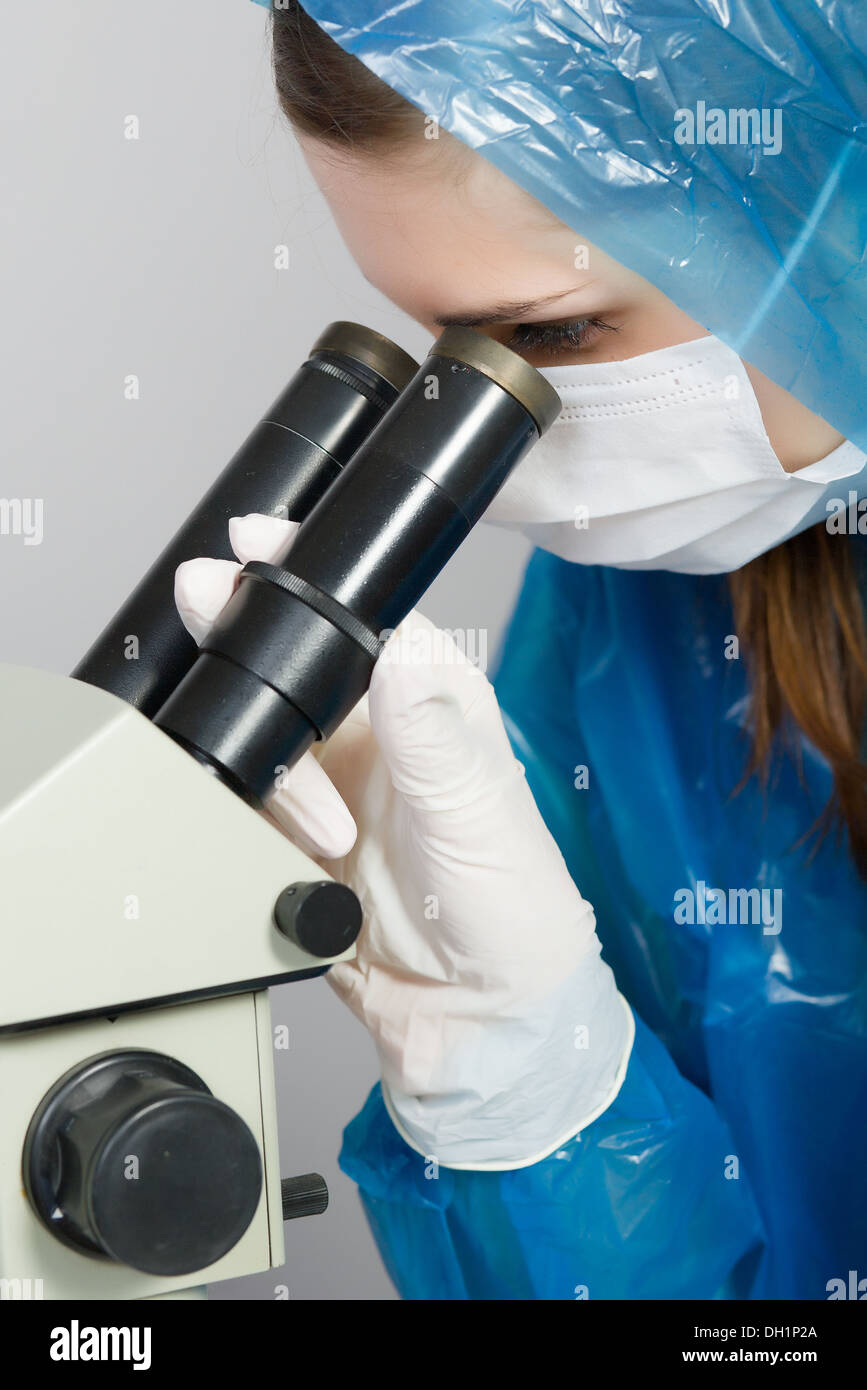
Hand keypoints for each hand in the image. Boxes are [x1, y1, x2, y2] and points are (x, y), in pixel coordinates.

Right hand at [175, 515, 632, 1168]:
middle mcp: (377, 737)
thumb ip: (432, 734)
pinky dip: (255, 829)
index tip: (250, 553)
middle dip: (256, 662)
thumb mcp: (479, 814)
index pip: (363, 619)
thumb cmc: (515, 912)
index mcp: (431, 704)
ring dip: (274, 782)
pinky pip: (246, 812)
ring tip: (325, 836)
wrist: (480, 1026)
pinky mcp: (296, 845)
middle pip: (293, 670)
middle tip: (214, 634)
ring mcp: (332, 789)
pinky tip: (297, 859)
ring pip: (260, 741)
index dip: (306, 582)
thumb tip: (394, 650)